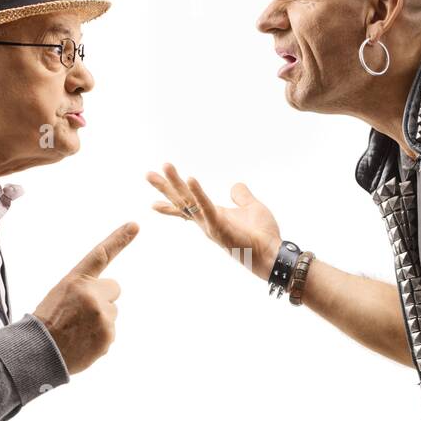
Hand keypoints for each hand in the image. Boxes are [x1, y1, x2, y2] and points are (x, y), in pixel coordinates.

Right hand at [33, 221, 138, 374]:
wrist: (39, 352)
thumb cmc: (47, 322)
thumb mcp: (60, 295)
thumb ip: (85, 290)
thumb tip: (108, 297)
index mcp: (76, 280)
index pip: (101, 254)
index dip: (119, 239)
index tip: (135, 225)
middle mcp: (92, 294)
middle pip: (113, 289)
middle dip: (103, 298)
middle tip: (81, 313)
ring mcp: (102, 315)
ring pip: (112, 312)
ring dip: (100, 320)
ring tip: (78, 330)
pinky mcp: (108, 335)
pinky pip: (111, 332)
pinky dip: (99, 338)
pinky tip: (82, 342)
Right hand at [145, 162, 280, 278]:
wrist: (272, 254)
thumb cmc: (261, 235)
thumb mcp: (251, 207)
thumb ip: (241, 196)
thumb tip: (235, 186)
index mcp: (212, 216)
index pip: (187, 205)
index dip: (171, 199)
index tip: (154, 193)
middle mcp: (207, 221)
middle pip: (181, 202)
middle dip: (165, 187)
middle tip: (148, 174)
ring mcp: (211, 225)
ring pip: (188, 202)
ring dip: (176, 184)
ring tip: (166, 167)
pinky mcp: (220, 227)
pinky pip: (206, 208)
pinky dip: (198, 193)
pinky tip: (190, 178)